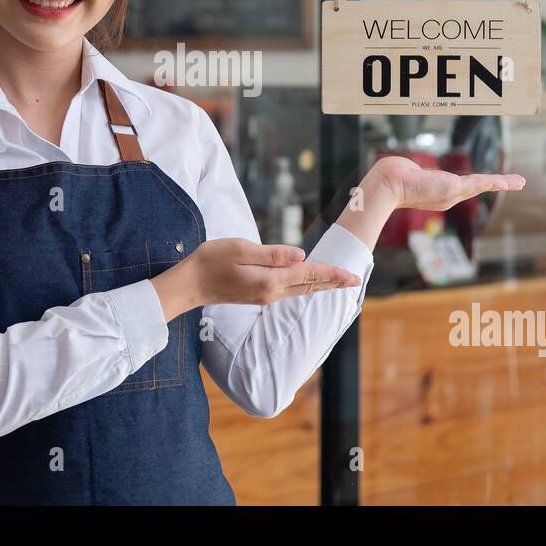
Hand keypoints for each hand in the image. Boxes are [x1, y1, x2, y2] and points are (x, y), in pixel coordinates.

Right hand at [151, 238, 361, 319]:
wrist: (190, 284)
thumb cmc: (211, 261)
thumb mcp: (242, 249)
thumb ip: (272, 254)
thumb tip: (301, 255)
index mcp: (271, 281)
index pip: (309, 275)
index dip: (333, 274)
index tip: (354, 276)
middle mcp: (272, 292)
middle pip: (310, 286)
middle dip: (333, 282)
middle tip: (356, 280)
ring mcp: (265, 296)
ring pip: (301, 290)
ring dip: (321, 285)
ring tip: (338, 282)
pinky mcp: (258, 295)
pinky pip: (290, 291)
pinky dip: (305, 286)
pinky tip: (308, 284)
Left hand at [371, 155, 524, 210]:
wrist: (390, 183)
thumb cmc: (394, 176)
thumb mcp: (408, 173)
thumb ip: (412, 171)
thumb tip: (403, 167)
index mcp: (441, 192)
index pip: (465, 186)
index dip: (481, 183)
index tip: (494, 181)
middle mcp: (449, 195)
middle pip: (479, 187)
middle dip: (499, 184)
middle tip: (517, 183)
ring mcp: (452, 193)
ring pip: (483, 186)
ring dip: (504, 183)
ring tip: (521, 182)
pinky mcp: (454, 188)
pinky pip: (479, 184)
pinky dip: (495, 183)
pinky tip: (508, 183)